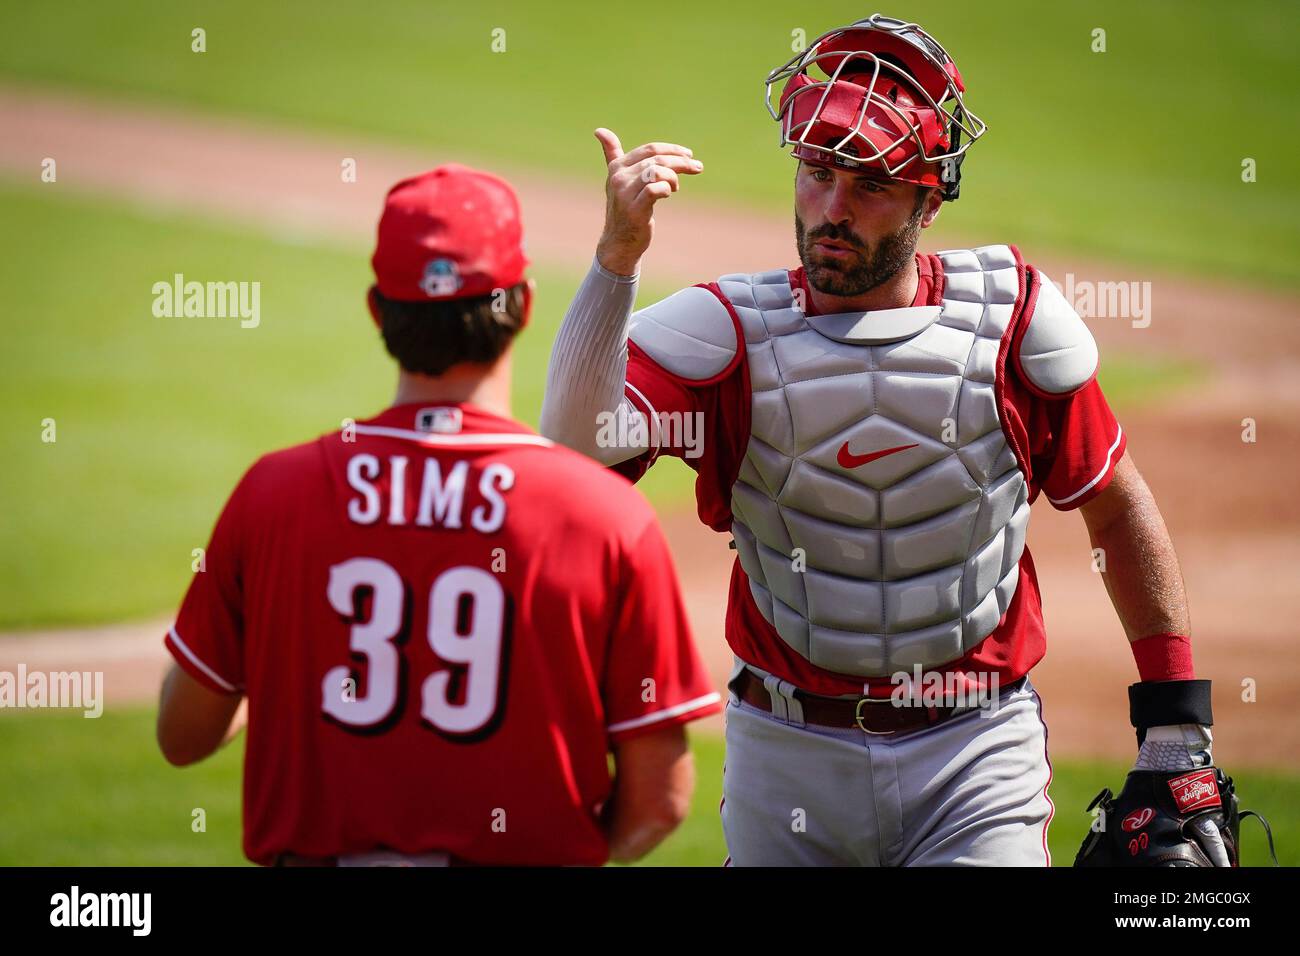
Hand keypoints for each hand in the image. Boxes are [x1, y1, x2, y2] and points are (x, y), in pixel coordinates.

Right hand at [593, 128, 702, 276]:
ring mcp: (625, 194)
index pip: (650, 149)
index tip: (689, 155)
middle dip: (681, 162)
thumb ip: (612, 153)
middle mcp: (618, 178)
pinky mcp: (634, 210)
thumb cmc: (623, 208)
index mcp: (617, 167)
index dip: (672, 150)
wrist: (619, 241)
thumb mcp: (617, 179)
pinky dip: (666, 189)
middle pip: (656, 160)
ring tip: (676, 187)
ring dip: (674, 177)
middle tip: (697, 167)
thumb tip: (599, 130)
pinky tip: (668, 193)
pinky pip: (655, 190)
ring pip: (656, 171)